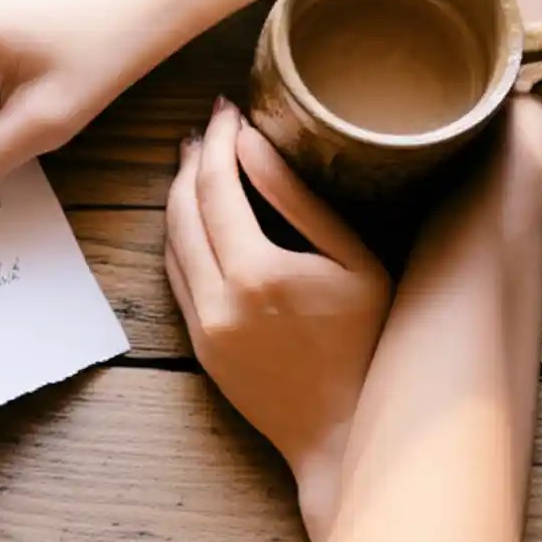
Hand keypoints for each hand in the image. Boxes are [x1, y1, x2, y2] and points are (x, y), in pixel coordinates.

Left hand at [164, 97, 390, 541]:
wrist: (346, 433)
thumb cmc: (370, 343)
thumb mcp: (354, 262)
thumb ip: (298, 200)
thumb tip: (253, 144)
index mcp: (258, 272)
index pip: (217, 186)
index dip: (219, 140)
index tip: (227, 108)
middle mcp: (217, 298)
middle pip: (183, 208)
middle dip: (194, 160)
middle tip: (210, 127)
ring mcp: (202, 325)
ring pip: (171, 241)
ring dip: (180, 195)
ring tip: (200, 160)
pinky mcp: (199, 344)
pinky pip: (177, 276)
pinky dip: (180, 236)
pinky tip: (197, 215)